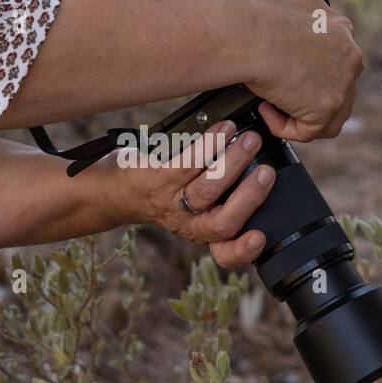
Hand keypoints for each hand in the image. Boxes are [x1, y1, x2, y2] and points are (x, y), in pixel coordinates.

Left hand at [100, 119, 275, 269]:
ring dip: (233, 163)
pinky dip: (210, 144)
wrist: (114, 191)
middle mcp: (188, 223)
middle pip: (223, 223)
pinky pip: (188, 163)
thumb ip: (224, 198)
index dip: (245, 251)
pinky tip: (224, 129)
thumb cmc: (160, 195)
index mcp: (202, 232)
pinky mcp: (157, 180)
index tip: (261, 237)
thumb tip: (258, 164)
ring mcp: (171, 203)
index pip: (225, 253)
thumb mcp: (192, 208)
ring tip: (251, 141)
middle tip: (268, 172)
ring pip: (207, 189)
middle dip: (250, 197)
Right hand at [245, 0, 364, 143]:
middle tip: (275, 89)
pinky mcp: (327, 107)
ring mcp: (342, 84)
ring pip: (323, 116)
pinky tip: (267, 106)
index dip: (308, 73)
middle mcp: (351, 58)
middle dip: (304, 96)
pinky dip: (284, 124)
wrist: (250, 33)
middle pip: (332, 93)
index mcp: (344, 32)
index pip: (335, 64)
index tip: (283, 71)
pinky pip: (306, 130)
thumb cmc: (266, 11)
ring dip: (294, 112)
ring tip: (269, 98)